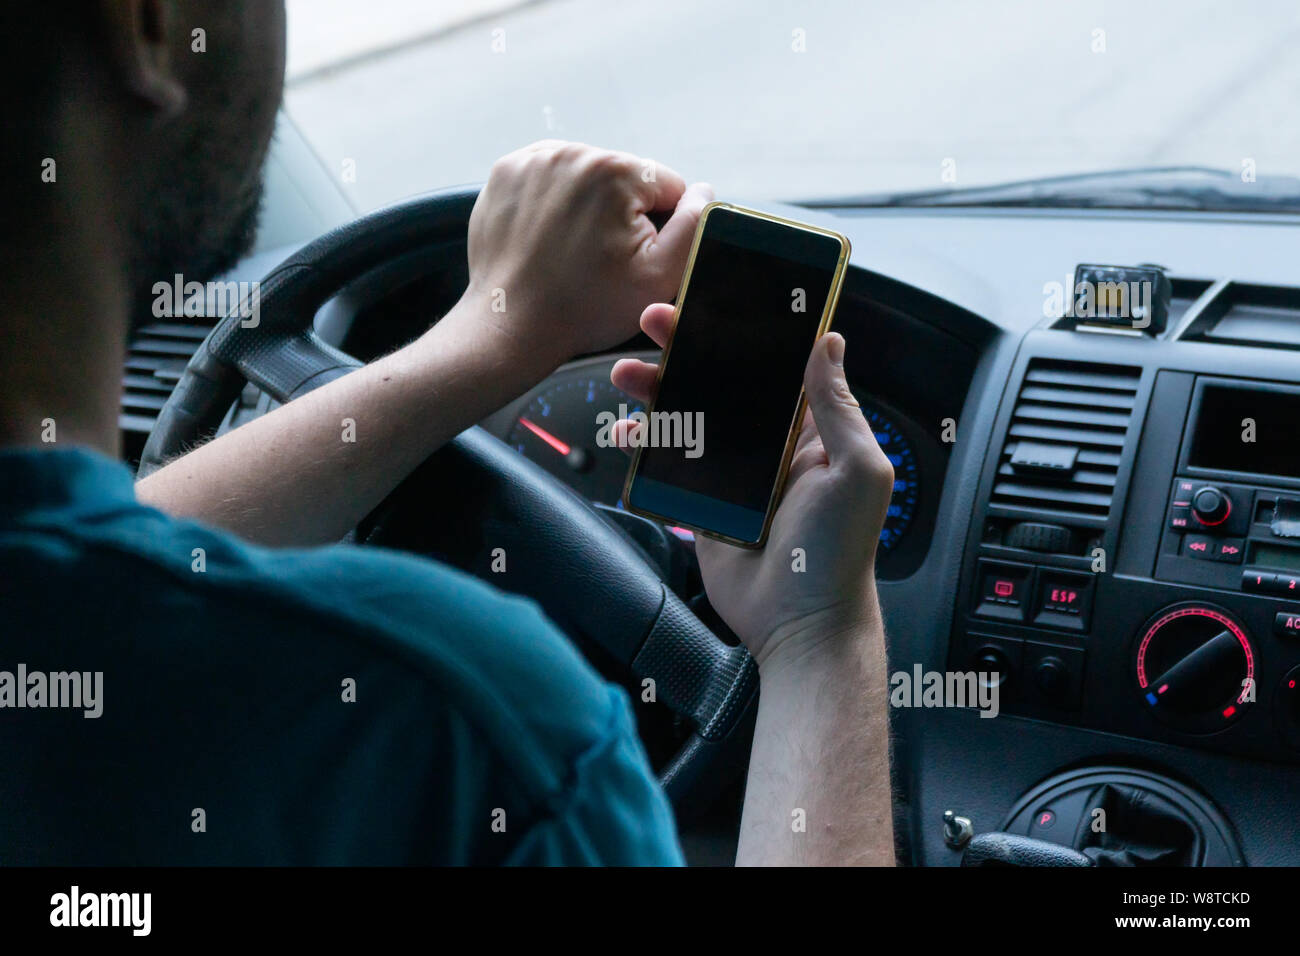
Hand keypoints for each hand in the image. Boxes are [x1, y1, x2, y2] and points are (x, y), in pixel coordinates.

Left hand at [462, 141, 712, 369]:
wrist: (512, 326)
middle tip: (599, 259)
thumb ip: (695, 226)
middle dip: (622, 214)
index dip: (660, 227)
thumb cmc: (585, 309)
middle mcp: (573, 152)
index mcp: (615, 170)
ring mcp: (533, 159)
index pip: (667, 186)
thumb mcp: (660, 276)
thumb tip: (703, 191)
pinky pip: (551, 178)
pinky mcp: (506, 171)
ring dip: (589, 206)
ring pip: (588, 177)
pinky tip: (550, 237)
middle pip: (625, 178)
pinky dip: (555, 202)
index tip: (631, 256)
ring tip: (573, 249)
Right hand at [611, 304, 894, 666]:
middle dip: (687, 349)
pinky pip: (668, 465)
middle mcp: (768, 447)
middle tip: (655, 321)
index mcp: (809, 431)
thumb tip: (829, 344)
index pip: (771, 367)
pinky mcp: (700, 504)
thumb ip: (837, 407)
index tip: (714, 301)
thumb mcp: (857, 469)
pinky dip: (645, 446)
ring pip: (687, 418)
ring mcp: (731, 475)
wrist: (800, 624)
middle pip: (720, 383)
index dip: (743, 333)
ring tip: (628, 373)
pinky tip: (627, 432)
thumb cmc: (840, 552)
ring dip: (657, 390)